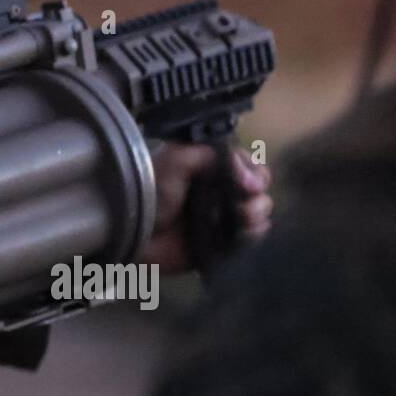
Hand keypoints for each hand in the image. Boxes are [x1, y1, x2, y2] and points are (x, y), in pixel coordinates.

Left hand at [142, 144, 271, 273]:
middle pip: (258, 187)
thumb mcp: (176, 158)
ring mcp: (222, 217)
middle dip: (258, 192)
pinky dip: (254, 234)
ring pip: (258, 211)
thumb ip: (209, 152)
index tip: (248, 182)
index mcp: (209, 167)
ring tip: (243, 216)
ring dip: (257, 212)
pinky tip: (245, 232)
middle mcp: (219, 189)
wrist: (137, 231)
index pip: (246, 163)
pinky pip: (251, 238)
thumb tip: (244, 169)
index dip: (252, 170)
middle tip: (247, 196)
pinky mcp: (223, 243)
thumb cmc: (151, 190)